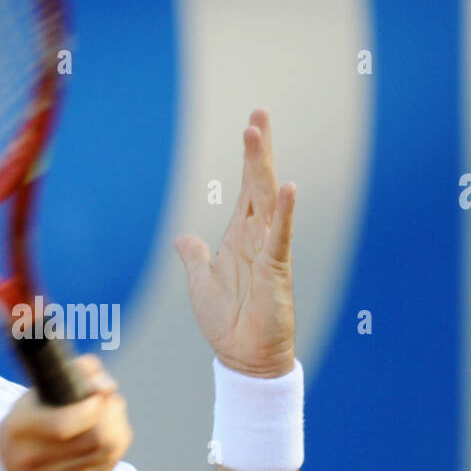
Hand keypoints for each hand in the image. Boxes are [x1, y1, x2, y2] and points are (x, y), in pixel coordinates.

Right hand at [0, 355, 131, 470]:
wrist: (9, 468)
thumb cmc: (30, 421)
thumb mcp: (38, 393)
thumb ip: (72, 375)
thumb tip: (105, 385)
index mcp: (20, 430)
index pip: (64, 425)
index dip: (92, 408)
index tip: (100, 393)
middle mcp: (33, 460)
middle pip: (94, 440)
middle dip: (113, 415)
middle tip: (113, 400)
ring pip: (107, 454)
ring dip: (119, 429)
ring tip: (114, 414)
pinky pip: (106, 468)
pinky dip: (115, 449)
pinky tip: (108, 436)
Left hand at [174, 108, 296, 377]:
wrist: (244, 357)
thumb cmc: (227, 322)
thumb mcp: (202, 283)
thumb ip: (195, 257)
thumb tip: (182, 240)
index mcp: (239, 238)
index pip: (246, 189)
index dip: (249, 158)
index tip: (253, 124)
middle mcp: (256, 238)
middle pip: (259, 184)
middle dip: (258, 150)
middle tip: (258, 112)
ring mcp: (269, 251)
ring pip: (268, 200)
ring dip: (262, 167)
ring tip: (258, 133)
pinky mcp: (276, 270)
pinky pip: (281, 237)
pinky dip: (286, 213)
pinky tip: (288, 188)